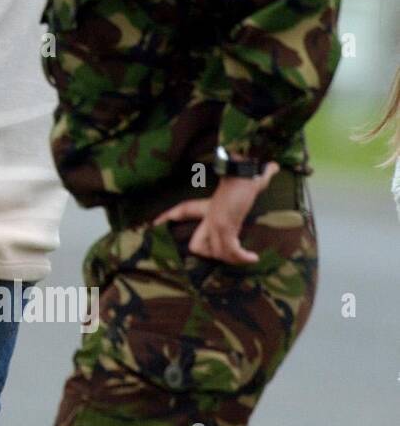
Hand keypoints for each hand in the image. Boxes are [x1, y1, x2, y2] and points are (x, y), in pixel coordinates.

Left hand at [152, 163, 279, 264]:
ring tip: (246, 257)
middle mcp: (208, 217)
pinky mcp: (225, 225)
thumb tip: (273, 167)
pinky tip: (254, 257)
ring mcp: (215, 222)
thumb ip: (258, 178)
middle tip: (229, 254)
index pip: (181, 211)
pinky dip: (242, 257)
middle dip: (211, 255)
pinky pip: (229, 250)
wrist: (246, 171)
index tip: (153, 225)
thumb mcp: (249, 180)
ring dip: (233, 258)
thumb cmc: (249, 174)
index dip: (167, 218)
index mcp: (208, 206)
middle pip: (196, 246)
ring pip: (216, 252)